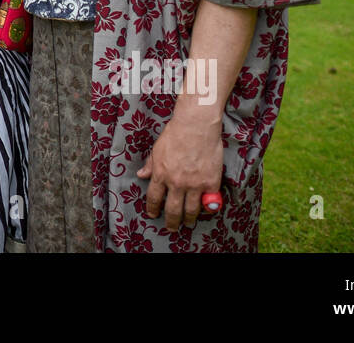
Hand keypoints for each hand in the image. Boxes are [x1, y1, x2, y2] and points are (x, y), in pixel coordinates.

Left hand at [136, 112, 223, 230]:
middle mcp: (177, 182)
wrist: (196, 125)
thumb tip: (141, 176)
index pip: (153, 198)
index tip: (152, 215)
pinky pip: (209, 202)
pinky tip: (204, 211)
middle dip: (170, 222)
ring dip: (188, 220)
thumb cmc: (175, 133)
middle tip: (171, 228)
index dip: (152, 209)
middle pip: (172, 210)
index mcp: (161, 174)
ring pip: (191, 210)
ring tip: (188, 223)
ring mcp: (195, 184)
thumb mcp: (157, 148)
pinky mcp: (211, 182)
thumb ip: (150, 164)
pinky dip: (207, 209)